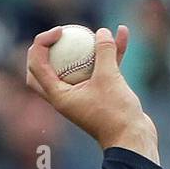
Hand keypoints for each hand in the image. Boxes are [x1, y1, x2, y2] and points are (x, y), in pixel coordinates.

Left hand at [25, 26, 158, 163]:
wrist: (132, 139)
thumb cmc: (116, 113)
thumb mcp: (109, 78)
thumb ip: (104, 52)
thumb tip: (100, 31)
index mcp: (57, 96)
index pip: (36, 66)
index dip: (41, 44)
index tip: (61, 30)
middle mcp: (64, 97)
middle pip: (45, 69)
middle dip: (48, 49)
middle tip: (62, 33)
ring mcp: (81, 96)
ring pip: (76, 66)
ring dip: (85, 47)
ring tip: (98, 29)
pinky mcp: (99, 94)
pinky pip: (100, 68)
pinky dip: (109, 53)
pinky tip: (123, 33)